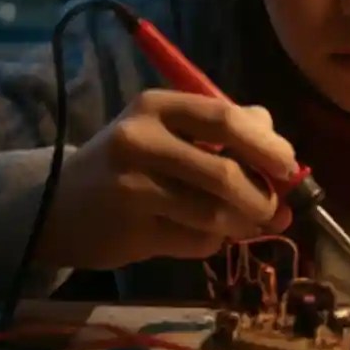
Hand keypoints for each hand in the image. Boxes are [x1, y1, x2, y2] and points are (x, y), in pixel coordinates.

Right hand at [34, 89, 296, 269]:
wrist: (60, 205)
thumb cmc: (129, 163)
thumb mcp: (168, 131)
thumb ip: (223, 129)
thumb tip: (279, 145)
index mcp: (156, 106)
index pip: (224, 118)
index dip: (266, 145)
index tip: (290, 166)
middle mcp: (140, 141)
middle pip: (224, 173)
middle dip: (262, 197)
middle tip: (279, 212)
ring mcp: (132, 188)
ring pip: (213, 214)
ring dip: (240, 225)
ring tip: (244, 224)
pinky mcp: (130, 231)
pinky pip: (195, 242)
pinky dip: (211, 243)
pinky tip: (200, 236)